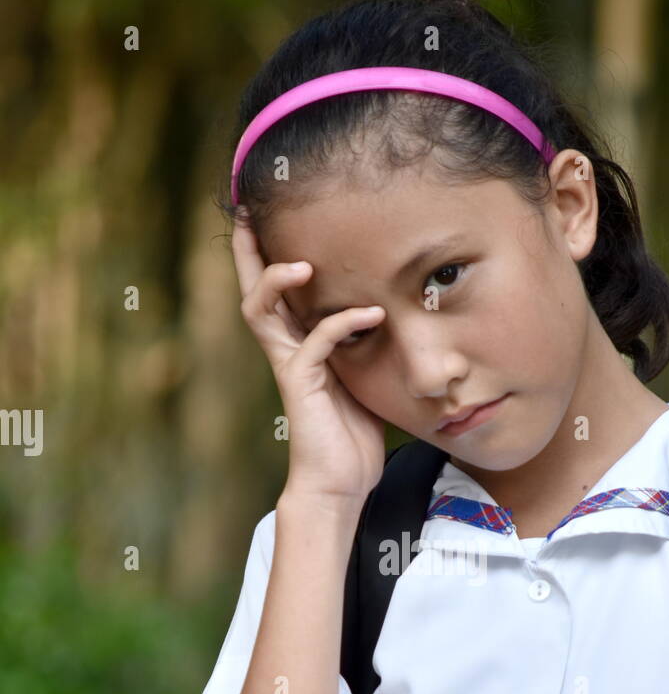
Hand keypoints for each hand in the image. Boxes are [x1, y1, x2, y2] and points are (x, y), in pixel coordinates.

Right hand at [231, 213, 386, 503]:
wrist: (341, 483)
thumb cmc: (352, 436)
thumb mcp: (364, 379)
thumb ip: (367, 346)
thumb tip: (396, 312)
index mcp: (298, 344)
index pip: (276, 292)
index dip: (266, 254)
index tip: (266, 214)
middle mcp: (286, 349)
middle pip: (252, 289)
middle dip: (247, 250)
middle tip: (247, 210)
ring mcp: (290, 365)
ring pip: (262, 310)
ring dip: (278, 280)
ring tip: (304, 261)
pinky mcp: (300, 385)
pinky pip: (315, 342)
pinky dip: (342, 322)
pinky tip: (371, 313)